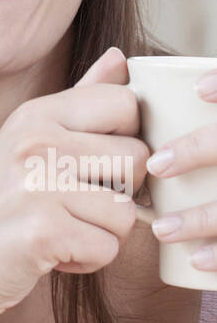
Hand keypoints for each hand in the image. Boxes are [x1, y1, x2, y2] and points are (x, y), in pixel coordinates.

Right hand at [0, 47, 146, 322]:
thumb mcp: (28, 143)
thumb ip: (79, 101)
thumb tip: (119, 57)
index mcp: (35, 113)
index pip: (125, 101)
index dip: (127, 139)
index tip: (99, 165)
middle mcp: (36, 140)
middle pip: (137, 158)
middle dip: (119, 193)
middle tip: (73, 206)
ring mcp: (38, 184)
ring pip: (128, 212)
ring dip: (101, 234)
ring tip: (58, 230)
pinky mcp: (43, 230)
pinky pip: (108, 249)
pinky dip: (85, 262)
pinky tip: (49, 254)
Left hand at [147, 66, 216, 270]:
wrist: (216, 185)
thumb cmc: (201, 159)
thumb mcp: (197, 129)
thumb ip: (160, 97)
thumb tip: (115, 60)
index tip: (197, 90)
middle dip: (202, 150)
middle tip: (155, 165)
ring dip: (204, 217)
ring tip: (160, 228)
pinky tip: (195, 262)